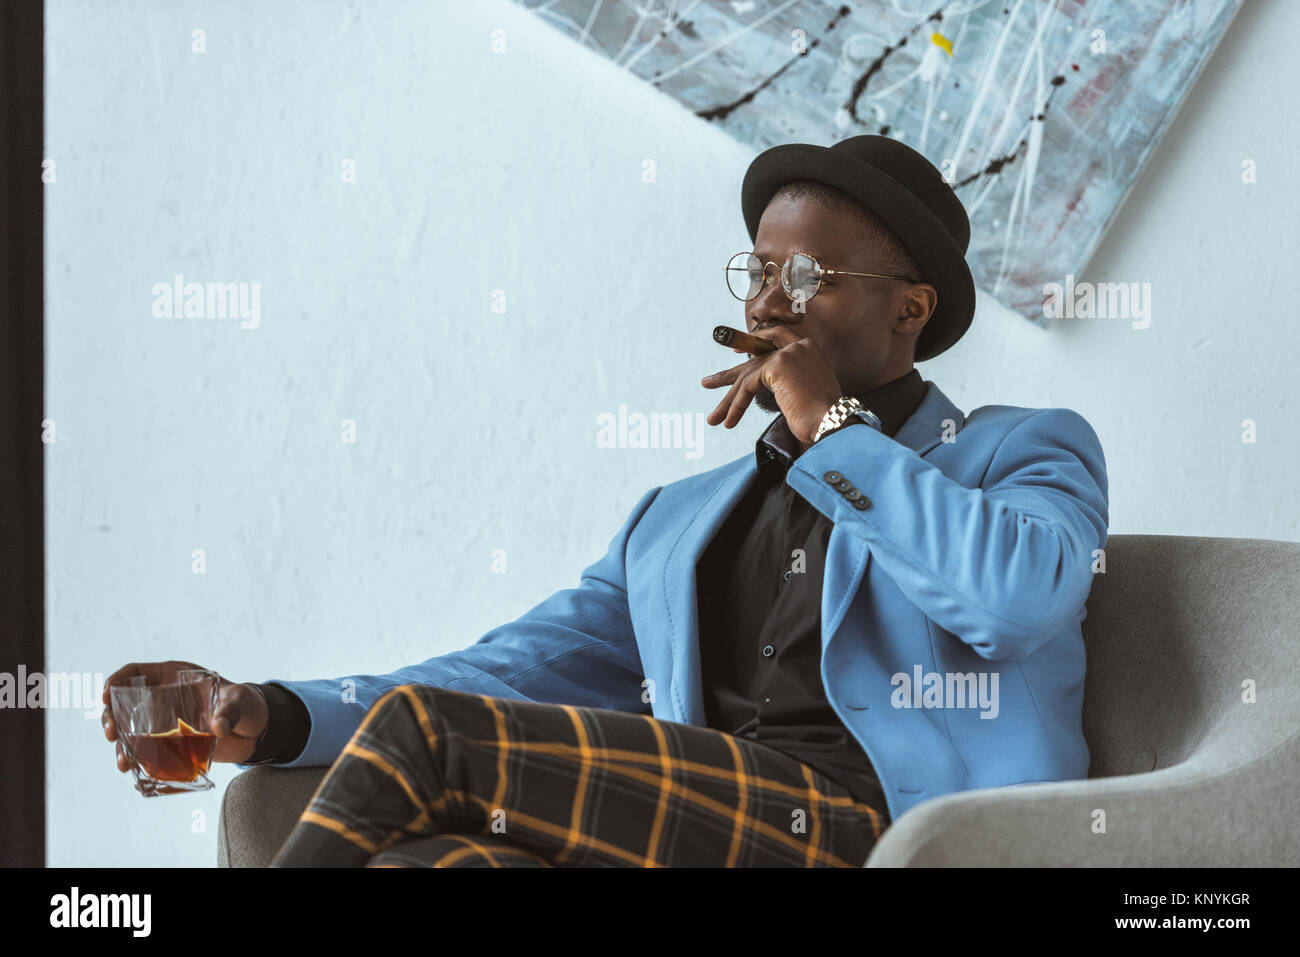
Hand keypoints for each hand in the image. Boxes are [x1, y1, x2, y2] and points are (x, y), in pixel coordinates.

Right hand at [101, 661, 268, 768]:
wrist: (257, 729)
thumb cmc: (248, 704)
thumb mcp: (241, 701)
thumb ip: (230, 710)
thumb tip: (217, 728)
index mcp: (174, 677)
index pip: (135, 673)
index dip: (117, 681)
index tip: (106, 695)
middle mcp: (163, 698)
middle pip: (123, 703)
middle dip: (111, 718)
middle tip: (111, 735)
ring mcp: (164, 722)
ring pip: (130, 730)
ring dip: (121, 745)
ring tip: (123, 763)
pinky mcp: (170, 743)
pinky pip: (145, 750)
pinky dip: (137, 760)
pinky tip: (134, 772)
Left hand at [700, 324, 842, 446]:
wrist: (833, 423)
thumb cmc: (824, 418)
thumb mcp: (806, 393)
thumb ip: (788, 383)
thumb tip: (763, 386)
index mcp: (810, 349)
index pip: (775, 341)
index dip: (753, 345)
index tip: (736, 351)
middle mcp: (801, 346)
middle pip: (756, 359)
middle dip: (730, 374)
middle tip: (706, 382)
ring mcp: (789, 353)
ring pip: (749, 375)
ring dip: (729, 399)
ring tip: (713, 418)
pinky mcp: (777, 366)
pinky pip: (748, 385)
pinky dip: (736, 405)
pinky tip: (729, 421)